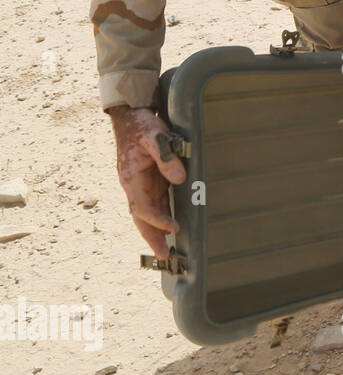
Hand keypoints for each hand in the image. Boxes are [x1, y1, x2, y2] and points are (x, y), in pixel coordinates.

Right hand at [108, 106, 185, 259]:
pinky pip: (153, 204)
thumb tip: (179, 179)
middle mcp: (133, 186)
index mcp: (132, 179)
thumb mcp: (156, 137)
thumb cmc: (142, 126)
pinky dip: (160, 218)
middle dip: (151, 237)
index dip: (157, 220)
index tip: (173, 229)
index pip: (143, 207)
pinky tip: (170, 228)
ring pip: (147, 214)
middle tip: (163, 256)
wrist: (131, 117)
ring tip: (167, 250)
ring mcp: (140, 185)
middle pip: (141, 217)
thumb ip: (167, 157)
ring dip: (156, 231)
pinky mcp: (148, 182)